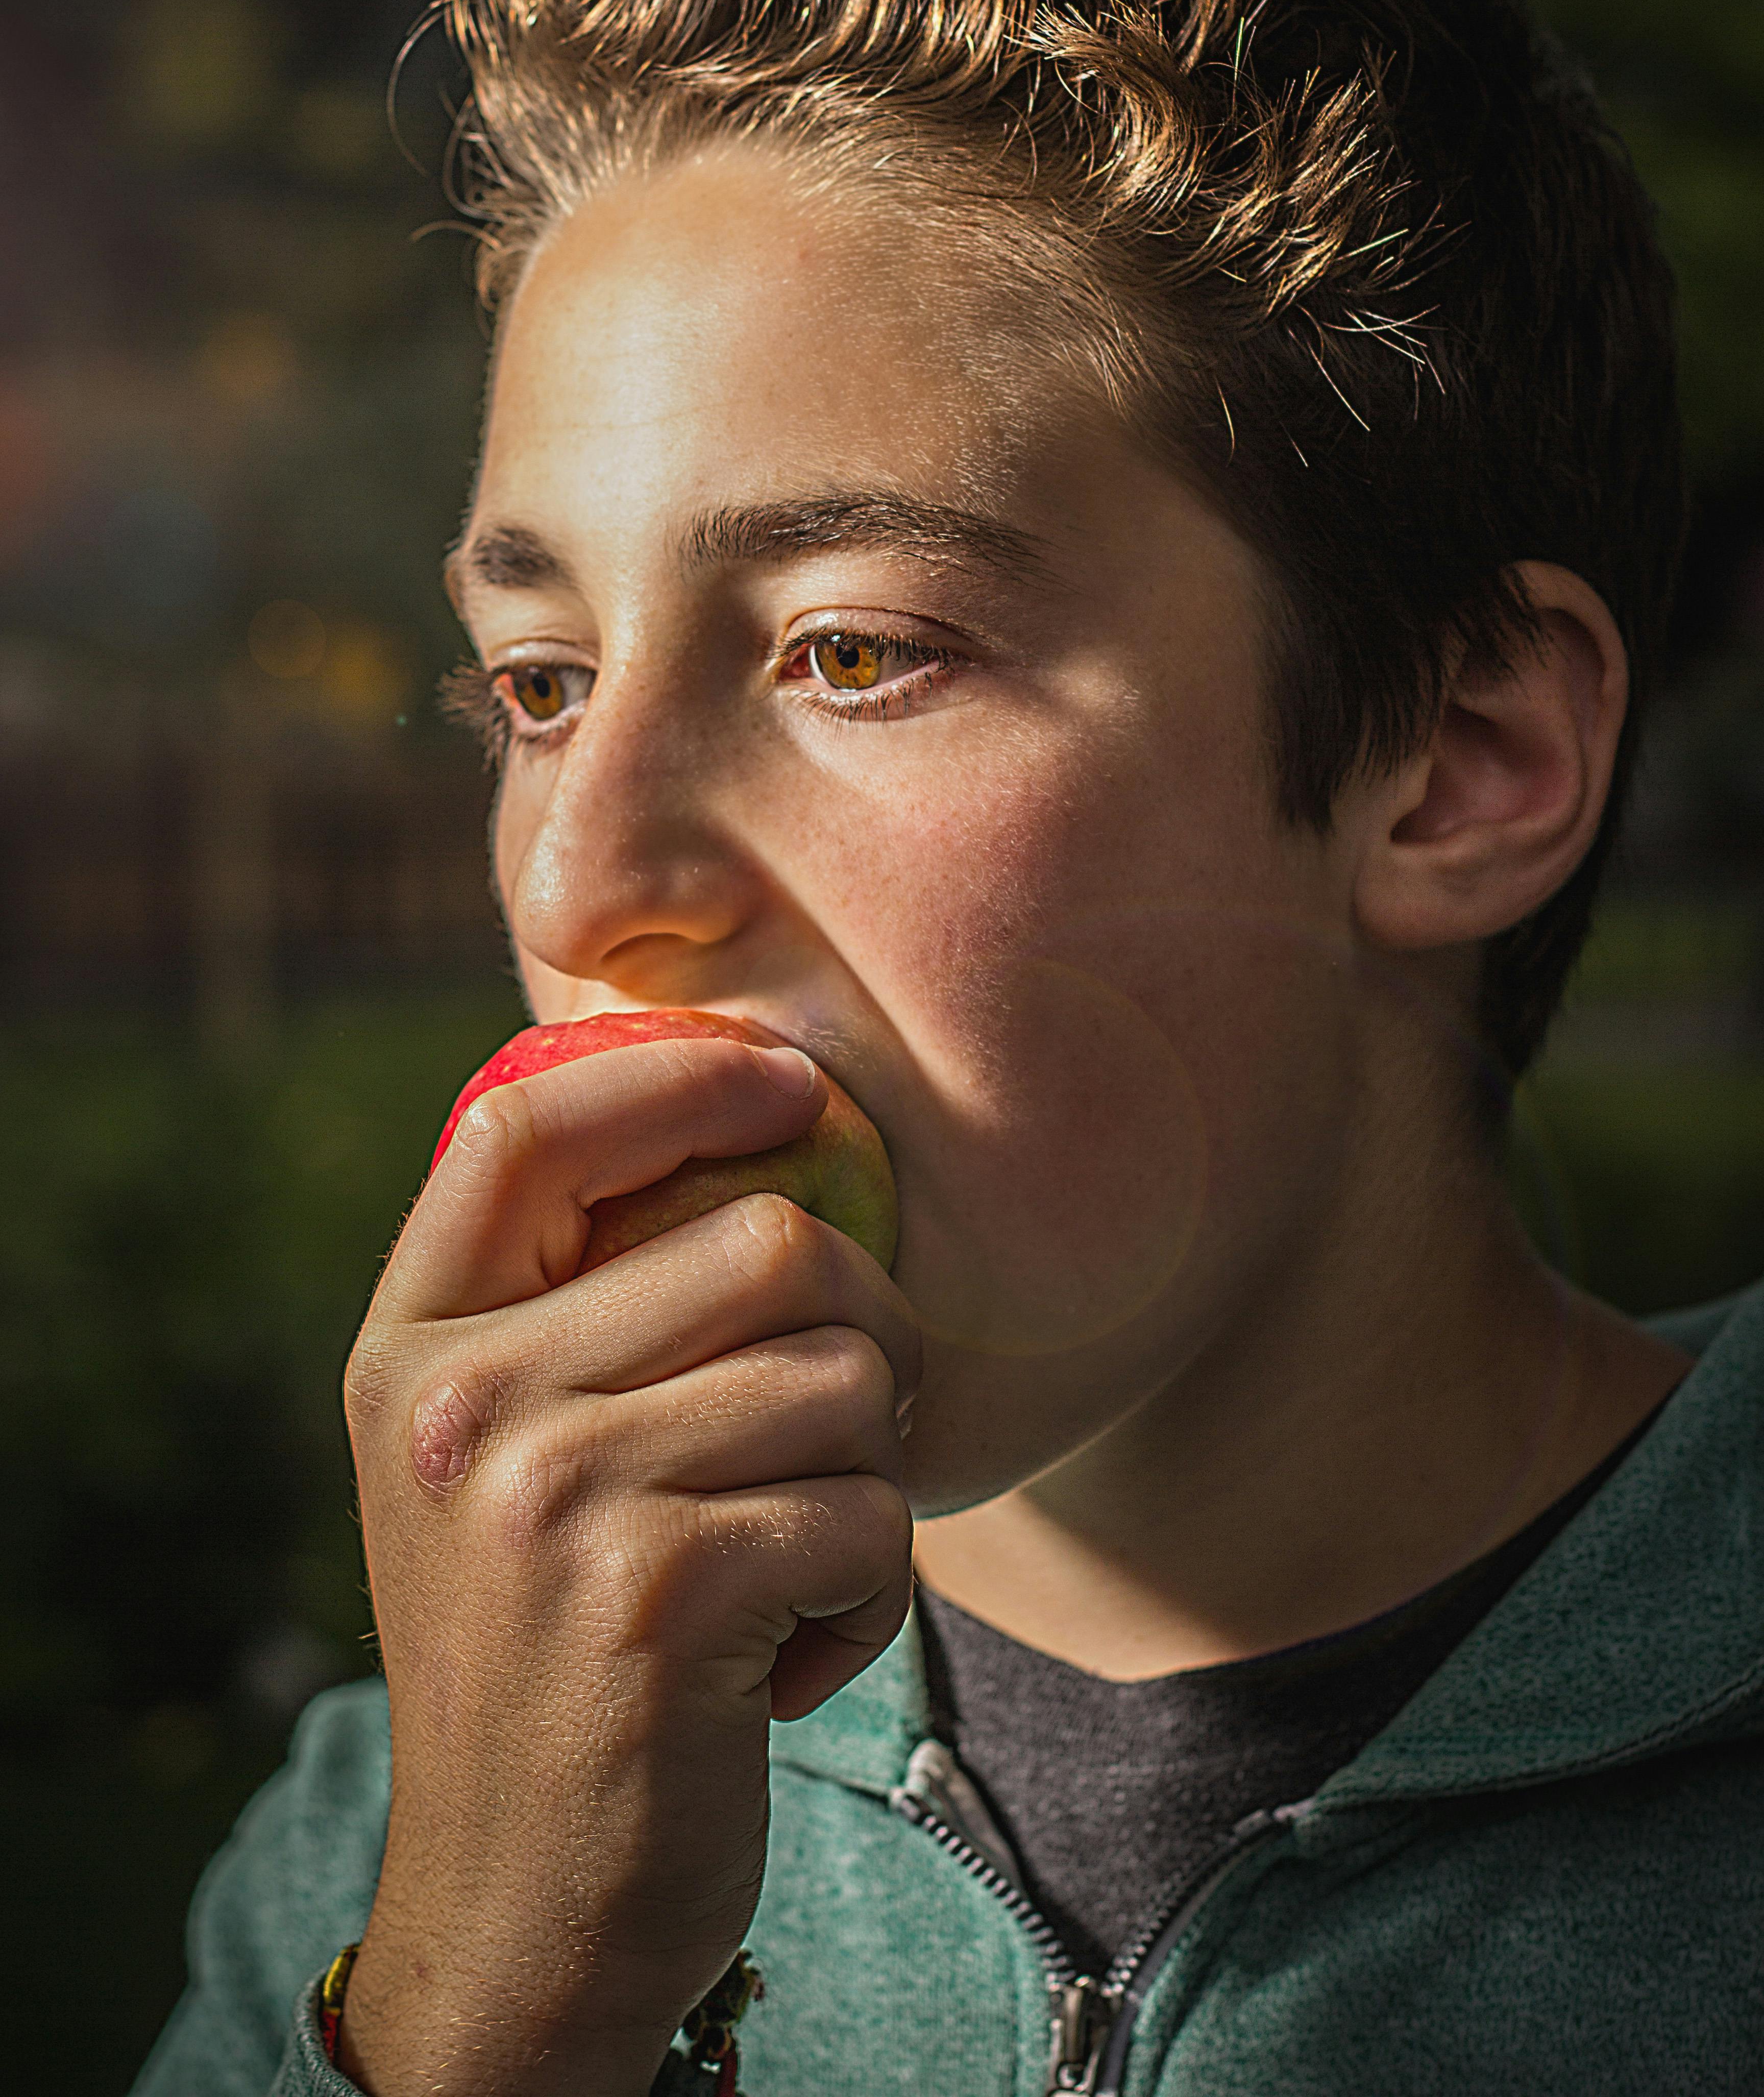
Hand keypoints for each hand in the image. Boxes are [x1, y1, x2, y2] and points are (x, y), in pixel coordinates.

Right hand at [336, 1036, 920, 2096]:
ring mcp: (552, 1494)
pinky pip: (869, 1514)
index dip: (677, 1073)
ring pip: (843, 1379)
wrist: (522, 1912)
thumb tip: (741, 1129)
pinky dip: (870, 1592)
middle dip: (863, 1325)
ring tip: (789, 1568)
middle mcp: (464, 1405)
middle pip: (761, 1241)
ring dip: (865, 1481)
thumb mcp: (495, 1469)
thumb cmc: (547, 1659)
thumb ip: (567, 1314)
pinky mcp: (661, 1593)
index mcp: (411, 1351)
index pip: (524, 1127)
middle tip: (853, 1422)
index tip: (789, 1083)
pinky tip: (786, 1659)